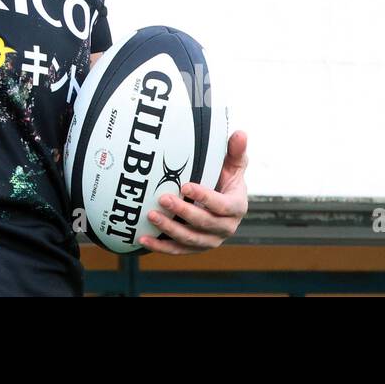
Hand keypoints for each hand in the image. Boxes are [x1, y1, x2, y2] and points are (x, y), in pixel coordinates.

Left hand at [139, 131, 248, 254]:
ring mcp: (210, 239)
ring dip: (169, 229)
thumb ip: (236, 150)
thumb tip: (240, 133)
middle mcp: (226, 227)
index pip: (222, 205)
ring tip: (151, 216)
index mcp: (236, 206)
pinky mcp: (195, 247)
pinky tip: (144, 239)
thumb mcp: (233, 164)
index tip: (185, 186)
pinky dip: (161, 247)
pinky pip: (177, 250)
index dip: (205, 198)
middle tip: (162, 198)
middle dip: (183, 212)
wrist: (222, 201)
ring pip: (190, 239)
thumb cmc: (225, 178)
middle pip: (204, 223)